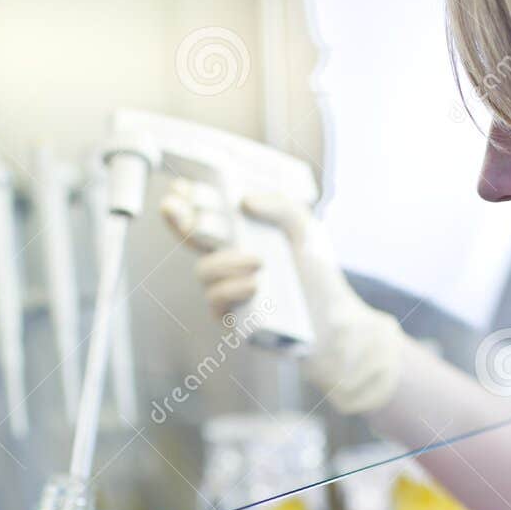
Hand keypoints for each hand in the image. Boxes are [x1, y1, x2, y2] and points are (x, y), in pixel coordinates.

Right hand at [161, 184, 404, 413]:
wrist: (332, 321)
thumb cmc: (318, 277)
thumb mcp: (306, 231)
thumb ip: (281, 207)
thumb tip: (243, 199)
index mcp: (245, 237)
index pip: (208, 215)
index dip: (187, 202)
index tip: (178, 188)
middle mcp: (231, 262)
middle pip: (191, 238)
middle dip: (180, 221)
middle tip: (184, 212)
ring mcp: (228, 291)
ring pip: (203, 270)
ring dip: (227, 263)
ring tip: (260, 263)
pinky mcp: (231, 318)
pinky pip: (215, 299)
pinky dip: (233, 288)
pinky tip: (255, 286)